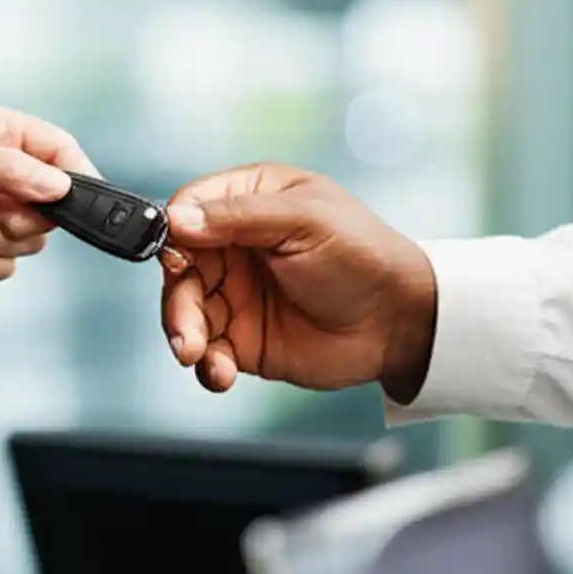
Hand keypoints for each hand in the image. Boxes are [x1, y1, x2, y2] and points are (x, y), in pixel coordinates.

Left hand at [0, 107, 95, 277]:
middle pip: (51, 209)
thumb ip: (7, 169)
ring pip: (28, 244)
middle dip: (17, 219)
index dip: (75, 178)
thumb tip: (60, 188)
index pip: (62, 152)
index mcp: (2, 134)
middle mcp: (3, 174)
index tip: (72, 202)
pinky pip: (3, 267)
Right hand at [160, 162, 437, 399]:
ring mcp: (236, 294)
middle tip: (186, 327)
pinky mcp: (242, 339)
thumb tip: (177, 217)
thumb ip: (239, 216)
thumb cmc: (363, 257)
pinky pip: (207, 351)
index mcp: (250, 201)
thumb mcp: (304, 220)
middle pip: (179, 266)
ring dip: (184, 334)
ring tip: (197, 354)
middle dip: (176, 299)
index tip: (174, 257)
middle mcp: (236, 246)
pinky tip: (219, 372)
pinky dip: (206, 365)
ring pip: (185, 311)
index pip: (190, 208)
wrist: (398, 324)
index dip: (174, 231)